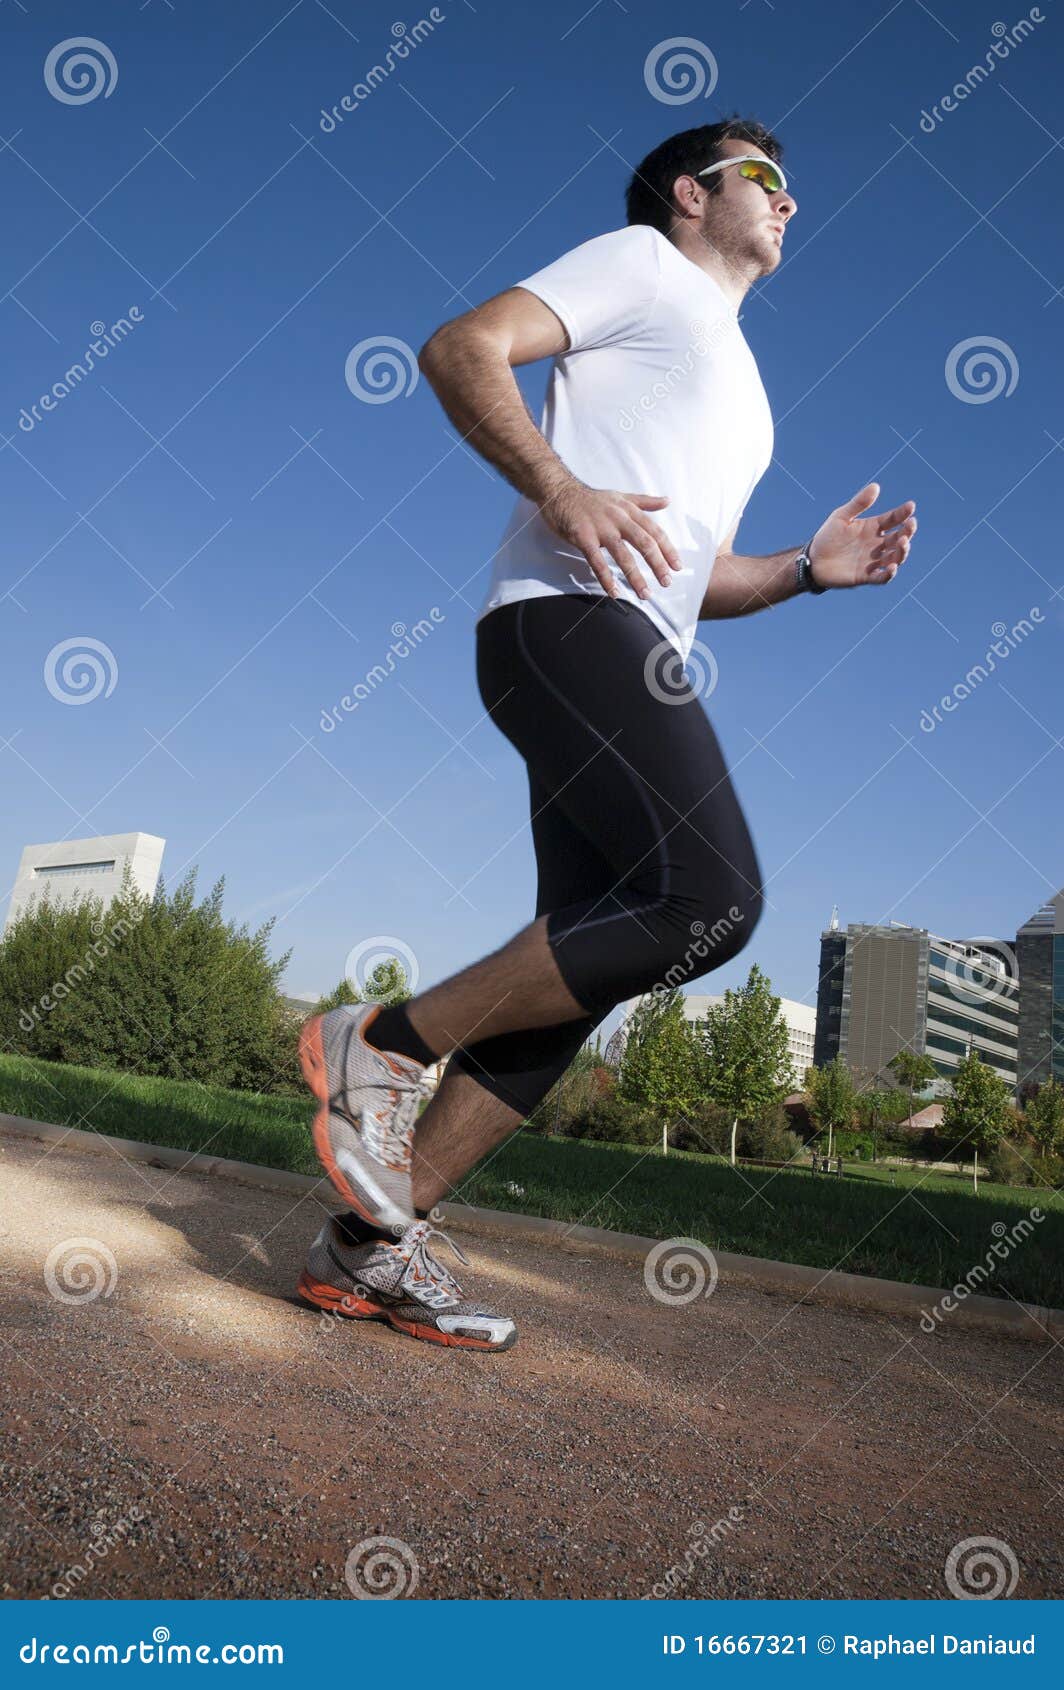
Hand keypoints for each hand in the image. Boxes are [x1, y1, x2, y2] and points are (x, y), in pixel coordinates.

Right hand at [538, 478, 683, 599]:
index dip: (668, 550)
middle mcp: (618, 519)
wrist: (560, 491)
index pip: (654, 531)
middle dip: (658, 565)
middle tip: (666, 583)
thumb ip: (645, 502)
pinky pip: (597, 561)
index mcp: (629, 510)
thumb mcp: (621, 496)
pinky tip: (614, 592)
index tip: (678, 567)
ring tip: (645, 594)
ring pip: (623, 555)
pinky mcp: (583, 537)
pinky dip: (606, 578)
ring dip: (635, 577)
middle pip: (644, 543)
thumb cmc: (592, 499)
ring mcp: (600, 528)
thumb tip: (667, 501)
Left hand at [809, 483, 916, 588]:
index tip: (911, 506)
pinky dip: (889, 574)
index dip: (903, 513)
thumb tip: (876, 486)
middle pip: (899, 538)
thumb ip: (858, 503)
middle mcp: (876, 544)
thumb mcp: (841, 516)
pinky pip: (881, 578)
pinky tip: (892, 567)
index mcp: (873, 527)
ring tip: (903, 542)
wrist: (812, 560)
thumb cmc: (827, 537)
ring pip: (895, 557)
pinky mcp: (865, 576)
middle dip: (907, 532)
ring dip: (902, 551)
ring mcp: (873, 561)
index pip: (893, 519)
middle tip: (910, 525)